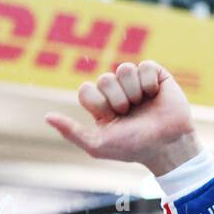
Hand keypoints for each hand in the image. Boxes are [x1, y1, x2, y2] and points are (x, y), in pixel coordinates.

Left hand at [45, 60, 202, 174]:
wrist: (166, 145)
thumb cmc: (132, 148)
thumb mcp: (97, 145)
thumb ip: (72, 132)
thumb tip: (47, 117)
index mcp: (101, 105)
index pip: (86, 90)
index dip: (98, 104)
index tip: (111, 119)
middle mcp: (117, 91)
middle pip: (104, 79)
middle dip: (117, 99)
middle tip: (129, 114)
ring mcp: (135, 81)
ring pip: (123, 69)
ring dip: (133, 91)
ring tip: (143, 105)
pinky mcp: (155, 74)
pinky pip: (144, 66)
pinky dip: (149, 83)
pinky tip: (155, 95)